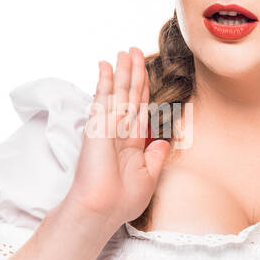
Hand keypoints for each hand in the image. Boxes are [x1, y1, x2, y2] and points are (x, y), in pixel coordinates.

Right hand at [65, 47, 170, 226]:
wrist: (102, 209)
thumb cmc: (122, 200)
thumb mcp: (148, 177)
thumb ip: (155, 156)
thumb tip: (163, 141)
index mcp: (132, 142)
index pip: (140, 107)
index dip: (143, 88)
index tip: (145, 71)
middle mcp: (120, 130)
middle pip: (130, 94)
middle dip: (133, 72)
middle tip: (135, 50)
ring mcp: (107, 126)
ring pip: (119, 91)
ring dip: (122, 70)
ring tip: (125, 51)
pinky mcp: (97, 125)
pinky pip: (103, 97)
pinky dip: (104, 80)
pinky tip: (105, 65)